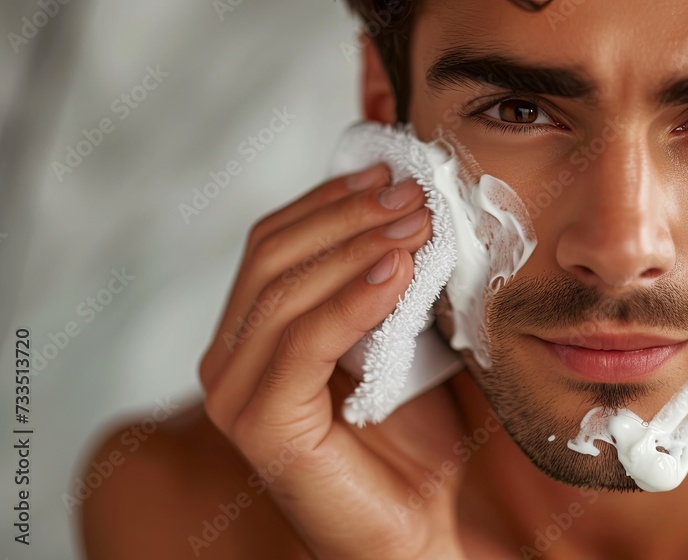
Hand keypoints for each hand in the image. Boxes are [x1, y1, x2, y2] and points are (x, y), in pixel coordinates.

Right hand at [200, 164, 466, 558]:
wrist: (419, 524)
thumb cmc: (410, 437)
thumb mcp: (397, 336)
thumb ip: (383, 280)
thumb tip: (404, 204)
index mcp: (252, 333)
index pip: (275, 242)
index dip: (330, 201)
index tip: (391, 172)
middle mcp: (230, 359)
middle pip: (274, 258)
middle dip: (347, 216)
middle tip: (412, 194)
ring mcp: (236, 393)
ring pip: (285, 291)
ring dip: (356, 246)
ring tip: (415, 223)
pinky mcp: (260, 425)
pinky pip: (303, 343)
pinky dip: (352, 299)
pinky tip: (398, 273)